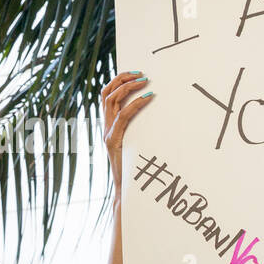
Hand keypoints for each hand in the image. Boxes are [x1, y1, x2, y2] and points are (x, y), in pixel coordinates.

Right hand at [101, 71, 152, 197]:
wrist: (126, 190)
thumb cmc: (136, 169)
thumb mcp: (137, 146)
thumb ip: (140, 132)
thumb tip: (158, 117)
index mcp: (109, 126)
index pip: (107, 96)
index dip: (118, 82)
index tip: (136, 74)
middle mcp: (105, 127)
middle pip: (106, 93)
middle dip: (122, 79)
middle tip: (141, 74)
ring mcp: (107, 133)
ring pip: (111, 101)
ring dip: (128, 87)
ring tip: (145, 81)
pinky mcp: (113, 141)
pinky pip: (123, 117)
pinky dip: (135, 104)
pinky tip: (149, 98)